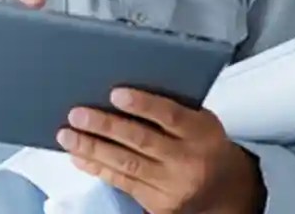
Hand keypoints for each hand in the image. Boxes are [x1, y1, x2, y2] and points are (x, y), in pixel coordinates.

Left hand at [57, 88, 264, 213]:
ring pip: (126, 164)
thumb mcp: (201, 121)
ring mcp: (172, 186)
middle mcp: (187, 160)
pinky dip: (98, 168)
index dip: (143, 104)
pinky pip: (123, 183)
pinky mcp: (159, 205)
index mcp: (201, 132)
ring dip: (92, 148)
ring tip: (67, 135)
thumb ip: (173, 107)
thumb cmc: (204, 145)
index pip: (170, 115)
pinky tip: (80, 157)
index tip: (115, 93)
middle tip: (77, 113)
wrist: (227, 191)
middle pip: (141, 140)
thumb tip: (123, 91)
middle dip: (105, 126)